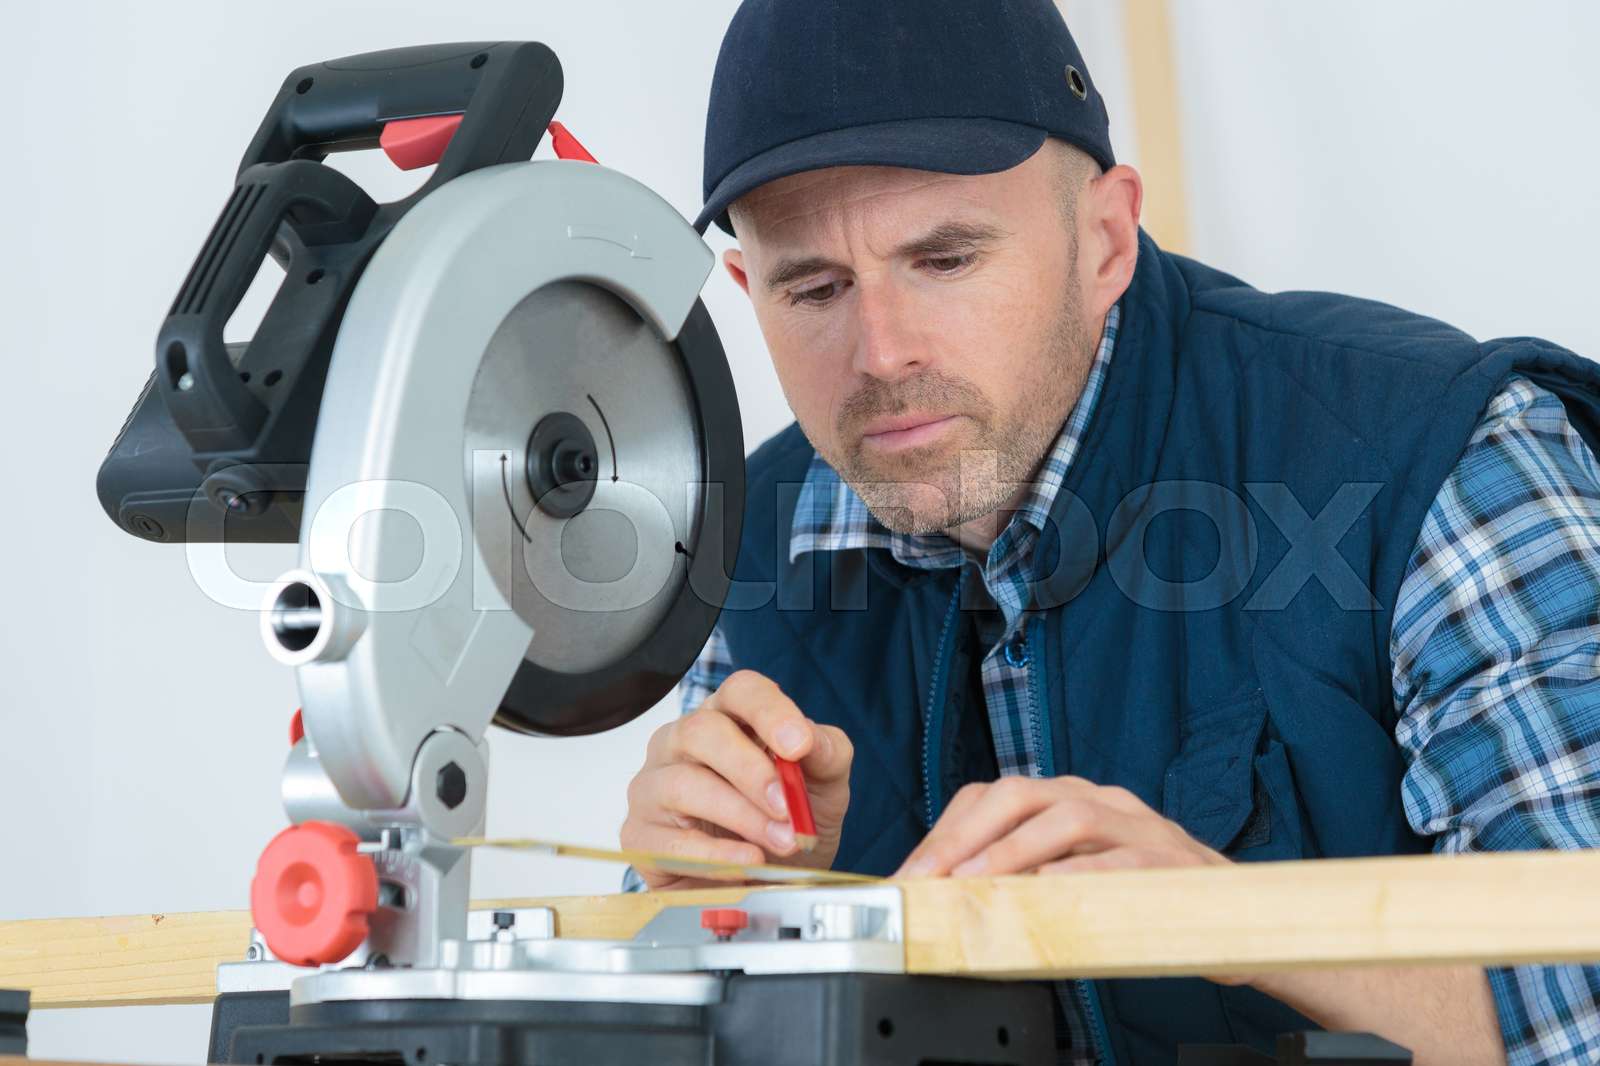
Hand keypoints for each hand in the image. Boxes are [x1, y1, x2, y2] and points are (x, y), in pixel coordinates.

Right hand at [621, 670, 852, 889]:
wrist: (766, 885)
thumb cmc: (785, 823)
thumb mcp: (823, 788)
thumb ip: (826, 755)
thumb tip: (813, 740)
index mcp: (728, 717)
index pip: (740, 691)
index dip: (769, 711)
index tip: (799, 744)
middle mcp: (681, 742)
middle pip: (701, 731)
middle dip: (750, 770)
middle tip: (787, 806)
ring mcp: (654, 786)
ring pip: (683, 784)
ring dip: (740, 815)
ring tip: (781, 841)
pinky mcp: (641, 836)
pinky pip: (670, 841)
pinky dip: (715, 855)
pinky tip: (749, 862)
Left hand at [893, 775, 1227, 878]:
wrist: (1242, 919)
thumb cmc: (1149, 900)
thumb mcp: (1077, 880)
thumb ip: (1025, 878)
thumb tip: (952, 898)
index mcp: (1074, 801)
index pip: (995, 796)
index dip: (947, 830)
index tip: (911, 873)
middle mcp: (1104, 801)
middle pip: (1022, 793)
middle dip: (965, 835)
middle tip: (927, 876)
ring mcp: (1142, 827)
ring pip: (1068, 817)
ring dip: (1011, 850)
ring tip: (972, 883)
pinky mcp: (1173, 863)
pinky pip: (1121, 861)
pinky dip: (1079, 874)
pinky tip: (1045, 893)